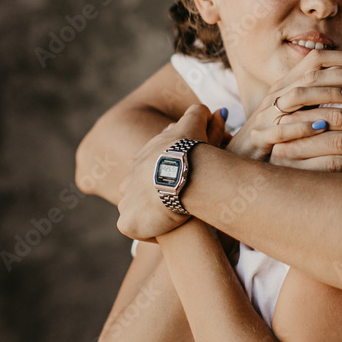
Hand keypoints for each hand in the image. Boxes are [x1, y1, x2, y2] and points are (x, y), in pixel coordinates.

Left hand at [117, 104, 222, 240]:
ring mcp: (126, 202)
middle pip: (140, 190)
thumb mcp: (195, 126)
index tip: (181, 179)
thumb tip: (215, 110)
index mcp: (141, 160)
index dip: (166, 175)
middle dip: (155, 195)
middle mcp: (128, 180)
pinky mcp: (128, 223)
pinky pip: (135, 229)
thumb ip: (199, 115)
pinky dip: (148, 230)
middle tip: (176, 201)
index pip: (150, 169)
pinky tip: (165, 229)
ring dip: (150, 214)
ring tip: (171, 217)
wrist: (183, 174)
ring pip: (136, 210)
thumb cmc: (191, 150)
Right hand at [226, 51, 341, 173]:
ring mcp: (267, 114)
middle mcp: (277, 94)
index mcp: (287, 84)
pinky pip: (280, 128)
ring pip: (298, 96)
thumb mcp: (297, 112)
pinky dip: (302, 127)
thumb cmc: (276, 134)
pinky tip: (322, 127)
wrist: (240, 158)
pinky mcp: (260, 136)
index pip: (315, 60)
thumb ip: (320, 98)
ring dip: (328, 95)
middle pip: (312, 75)